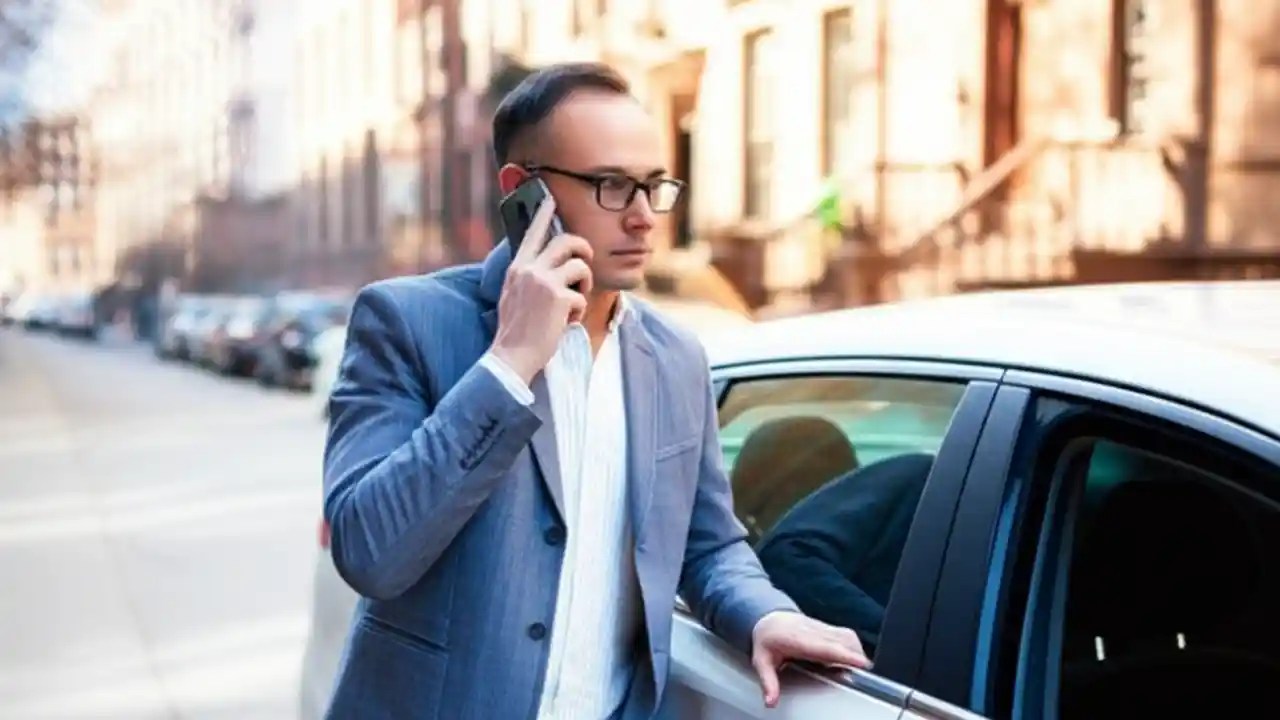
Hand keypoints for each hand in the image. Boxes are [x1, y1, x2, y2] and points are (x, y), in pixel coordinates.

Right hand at [490, 196, 593, 383]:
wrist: (510, 357)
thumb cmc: (516, 332)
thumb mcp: (514, 296)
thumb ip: (528, 278)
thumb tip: (550, 270)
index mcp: (517, 268)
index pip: (532, 234)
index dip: (544, 215)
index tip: (550, 198)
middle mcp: (528, 269)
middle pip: (566, 241)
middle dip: (584, 249)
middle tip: (587, 262)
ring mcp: (543, 282)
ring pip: (580, 266)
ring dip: (584, 285)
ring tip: (575, 303)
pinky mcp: (558, 298)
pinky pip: (581, 297)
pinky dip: (578, 313)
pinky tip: (564, 325)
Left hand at [750, 611, 870, 707]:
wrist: (768, 617)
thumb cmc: (766, 640)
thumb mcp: (761, 662)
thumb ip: (768, 682)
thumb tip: (771, 701)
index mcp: (797, 639)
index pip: (825, 647)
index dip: (844, 655)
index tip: (860, 663)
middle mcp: (812, 631)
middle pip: (841, 641)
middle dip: (856, 656)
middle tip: (866, 675)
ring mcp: (821, 627)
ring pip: (846, 636)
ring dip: (856, 651)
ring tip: (862, 670)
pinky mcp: (827, 627)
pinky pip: (846, 634)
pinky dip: (854, 646)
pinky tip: (855, 659)